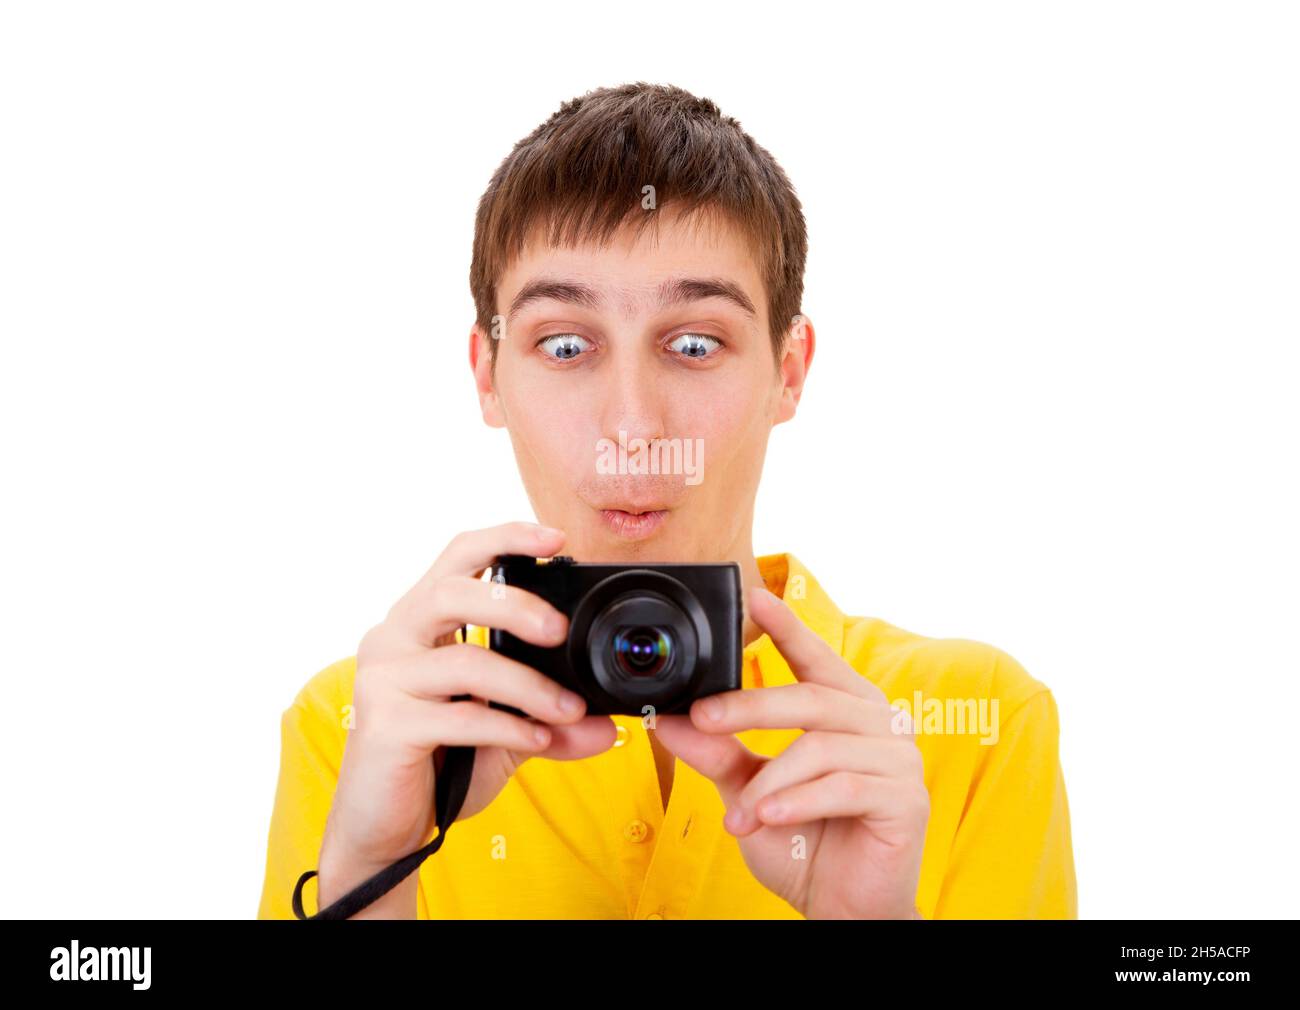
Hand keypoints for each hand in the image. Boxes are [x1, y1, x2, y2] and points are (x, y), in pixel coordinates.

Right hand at [319, 522, 616, 900]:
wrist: (383, 832)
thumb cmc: (437, 768)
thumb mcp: (504, 738)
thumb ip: (550, 723)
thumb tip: (608, 725)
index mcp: (419, 624)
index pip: (458, 559)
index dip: (505, 539)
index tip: (556, 539)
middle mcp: (393, 639)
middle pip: (453, 592)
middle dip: (516, 605)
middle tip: (561, 630)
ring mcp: (383, 680)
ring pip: (466, 662)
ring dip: (529, 686)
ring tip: (569, 710)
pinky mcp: (383, 724)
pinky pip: (460, 716)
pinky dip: (508, 727)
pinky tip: (537, 739)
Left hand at [654, 585, 928, 918]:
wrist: (843, 913)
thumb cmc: (804, 845)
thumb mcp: (750, 792)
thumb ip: (718, 753)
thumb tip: (668, 719)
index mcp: (847, 711)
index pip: (816, 658)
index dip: (787, 626)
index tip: (754, 595)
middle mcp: (880, 724)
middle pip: (811, 697)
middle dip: (750, 706)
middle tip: (700, 719)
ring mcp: (900, 760)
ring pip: (820, 747)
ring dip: (769, 782)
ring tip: (736, 817)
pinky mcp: (907, 800)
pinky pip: (843, 787)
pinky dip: (797, 801)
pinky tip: (768, 818)